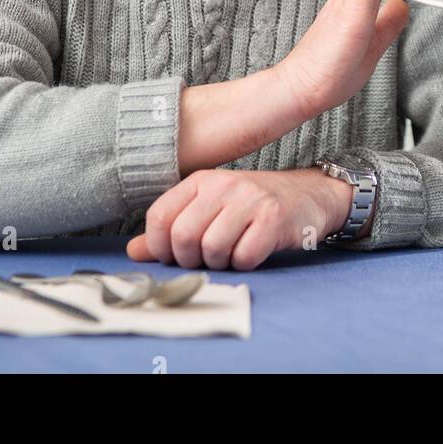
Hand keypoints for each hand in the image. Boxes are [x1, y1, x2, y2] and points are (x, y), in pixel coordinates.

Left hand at [126, 168, 350, 269]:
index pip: (159, 217)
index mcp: (201, 180)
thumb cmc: (252, 207)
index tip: (174, 255)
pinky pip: (244, 256)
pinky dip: (245, 263)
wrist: (308, 196)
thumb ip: (171, 229)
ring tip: (232, 252)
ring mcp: (250, 199)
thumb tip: (134, 252)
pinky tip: (253, 251)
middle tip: (207, 258)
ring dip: (220, 263)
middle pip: (183, 237)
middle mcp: (224, 184)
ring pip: (212, 249)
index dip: (160, 246)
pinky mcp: (273, 218)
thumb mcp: (209, 210)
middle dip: (190, 260)